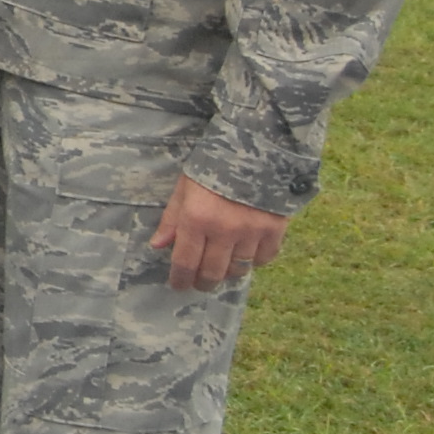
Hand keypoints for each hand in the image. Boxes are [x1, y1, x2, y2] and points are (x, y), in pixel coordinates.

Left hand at [152, 174, 286, 292]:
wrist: (257, 147)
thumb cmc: (213, 164)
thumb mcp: (185, 187)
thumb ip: (172, 219)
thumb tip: (158, 246)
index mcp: (196, 218)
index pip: (185, 262)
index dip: (180, 279)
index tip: (179, 286)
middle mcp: (224, 230)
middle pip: (212, 273)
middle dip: (203, 283)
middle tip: (200, 283)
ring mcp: (252, 231)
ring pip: (238, 269)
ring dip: (228, 272)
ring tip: (222, 268)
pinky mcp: (275, 229)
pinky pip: (263, 259)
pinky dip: (254, 260)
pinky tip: (247, 254)